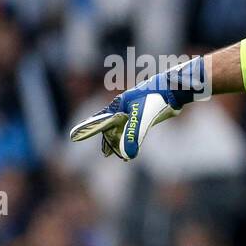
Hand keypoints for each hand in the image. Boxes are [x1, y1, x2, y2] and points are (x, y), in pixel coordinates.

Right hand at [68, 57, 205, 159]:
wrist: (172, 90)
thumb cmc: (155, 100)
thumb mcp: (143, 119)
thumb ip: (133, 136)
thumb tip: (128, 155)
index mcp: (118, 107)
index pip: (99, 122)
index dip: (87, 130)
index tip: (73, 137)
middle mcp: (123, 108)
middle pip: (110, 127)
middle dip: (107, 141)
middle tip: (106, 154)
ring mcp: (134, 110)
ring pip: (121, 128)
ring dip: (119, 141)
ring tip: (119, 155)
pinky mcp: (145, 113)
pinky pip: (132, 127)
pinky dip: (129, 137)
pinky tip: (132, 146)